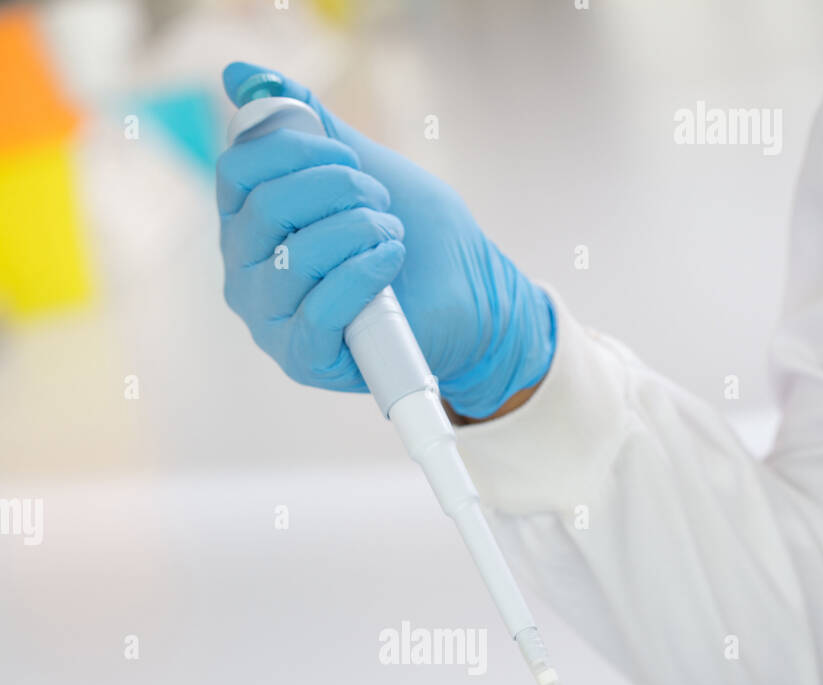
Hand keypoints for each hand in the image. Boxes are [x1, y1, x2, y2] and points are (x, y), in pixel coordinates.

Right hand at [217, 62, 554, 419]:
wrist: (470, 298)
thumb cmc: (415, 235)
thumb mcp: (359, 166)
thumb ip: (305, 124)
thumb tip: (239, 73)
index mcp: (250, 225)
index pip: (237, 169)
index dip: (294, 149)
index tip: (347, 157)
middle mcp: (247, 273)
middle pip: (265, 208)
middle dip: (336, 189)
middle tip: (379, 200)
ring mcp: (271, 320)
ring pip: (296, 257)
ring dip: (359, 232)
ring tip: (392, 237)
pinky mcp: (303, 358)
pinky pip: (319, 308)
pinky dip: (364, 274)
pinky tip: (391, 263)